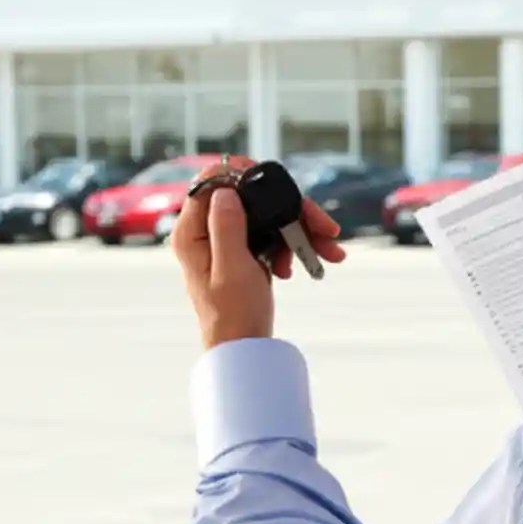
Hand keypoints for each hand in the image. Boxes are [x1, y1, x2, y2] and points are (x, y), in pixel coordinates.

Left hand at [172, 156, 347, 350]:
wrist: (245, 349)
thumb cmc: (233, 316)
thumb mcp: (232, 269)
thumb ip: (227, 227)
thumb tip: (227, 190)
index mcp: (193, 233)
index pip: (212, 183)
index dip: (242, 175)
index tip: (275, 181)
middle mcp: (207, 232)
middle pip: (252, 199)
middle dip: (293, 211)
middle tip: (326, 227)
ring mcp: (228, 241)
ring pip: (269, 217)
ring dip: (302, 230)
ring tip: (330, 251)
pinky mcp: (246, 251)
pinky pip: (274, 235)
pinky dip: (294, 245)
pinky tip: (303, 265)